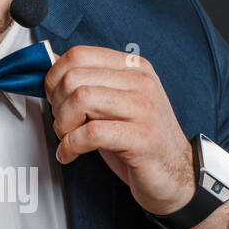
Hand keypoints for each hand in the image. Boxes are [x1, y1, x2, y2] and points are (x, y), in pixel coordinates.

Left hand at [44, 45, 196, 216]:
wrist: (176, 174)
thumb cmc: (140, 140)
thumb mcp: (114, 103)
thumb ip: (89, 83)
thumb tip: (52, 64)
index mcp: (132, 68)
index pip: (79, 55)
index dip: (54, 77)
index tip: (53, 98)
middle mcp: (140, 83)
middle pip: (75, 78)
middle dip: (56, 104)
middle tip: (62, 124)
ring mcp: (144, 109)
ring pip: (81, 99)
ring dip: (63, 125)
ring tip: (67, 138)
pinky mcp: (142, 138)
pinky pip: (92, 133)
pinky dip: (71, 146)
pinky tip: (70, 154)